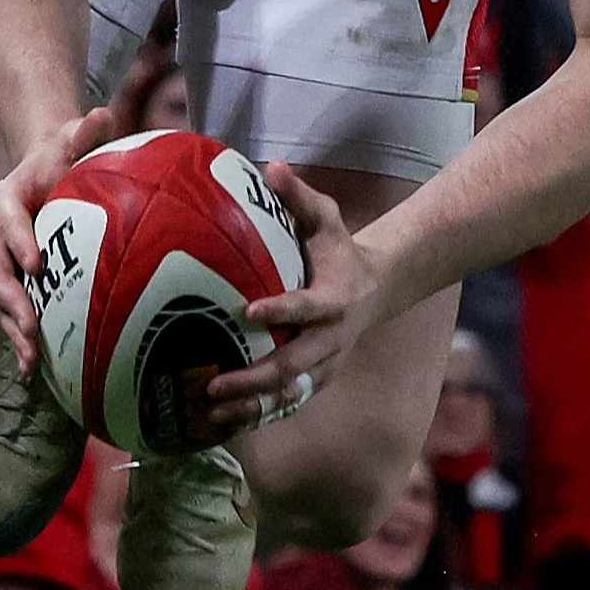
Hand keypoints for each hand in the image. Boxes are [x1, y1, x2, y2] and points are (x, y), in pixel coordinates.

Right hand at [0, 106, 118, 367]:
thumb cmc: (64, 158)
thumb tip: (101, 114)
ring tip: (32, 359)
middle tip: (31, 324)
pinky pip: (11, 311)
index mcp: (7, 197)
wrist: (49, 172)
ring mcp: (1, 260)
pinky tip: (36, 368)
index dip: (18, 240)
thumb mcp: (73, 141)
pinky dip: (21, 338)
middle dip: (10, 299)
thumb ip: (84, 131)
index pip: (6, 216)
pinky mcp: (12, 281)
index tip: (36, 264)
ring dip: (13, 327)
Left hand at [202, 165, 384, 435]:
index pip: (308, 307)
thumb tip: (272, 167)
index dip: (282, 310)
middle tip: (214, 383)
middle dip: (255, 378)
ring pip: (289, 393)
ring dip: (252, 406)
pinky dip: (258, 414)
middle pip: (294, 366)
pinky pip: (287, 402)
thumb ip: (300, 196)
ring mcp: (326, 364)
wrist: (377, 287)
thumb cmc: (339, 248)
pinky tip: (221, 423)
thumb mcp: (327, 216)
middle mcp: (332, 338)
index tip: (247, 311)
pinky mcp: (317, 380)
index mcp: (336, 298)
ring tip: (211, 411)